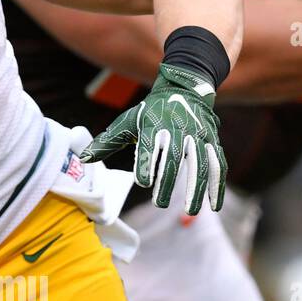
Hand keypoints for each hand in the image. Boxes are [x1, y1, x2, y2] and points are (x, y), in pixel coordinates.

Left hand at [78, 63, 226, 214]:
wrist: (184, 89)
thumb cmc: (150, 112)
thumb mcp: (127, 122)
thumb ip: (107, 142)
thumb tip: (83, 158)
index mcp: (154, 126)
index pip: (150, 146)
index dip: (147, 163)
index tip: (142, 182)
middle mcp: (178, 130)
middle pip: (175, 158)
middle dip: (168, 182)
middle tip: (160, 203)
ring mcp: (198, 136)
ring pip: (200, 164)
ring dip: (196, 189)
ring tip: (190, 211)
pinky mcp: (212, 142)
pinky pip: (217, 165)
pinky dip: (217, 185)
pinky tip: (214, 205)